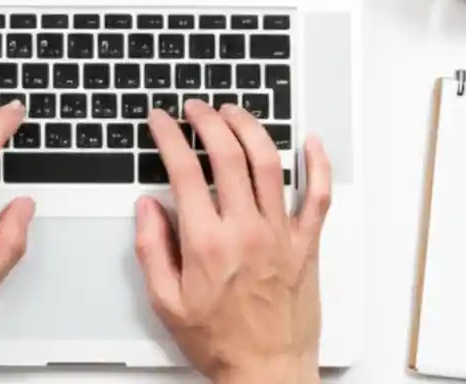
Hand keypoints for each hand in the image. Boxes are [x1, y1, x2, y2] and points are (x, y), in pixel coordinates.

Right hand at [135, 101, 331, 383]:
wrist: (267, 372)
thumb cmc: (219, 342)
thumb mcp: (166, 302)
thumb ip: (152, 249)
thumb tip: (147, 208)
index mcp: (207, 243)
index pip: (185, 171)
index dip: (170, 136)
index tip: (161, 121)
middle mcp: (246, 231)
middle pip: (228, 154)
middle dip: (207, 120)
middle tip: (195, 108)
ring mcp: (280, 234)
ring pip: (269, 163)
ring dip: (249, 128)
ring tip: (233, 112)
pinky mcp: (306, 244)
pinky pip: (318, 195)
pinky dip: (318, 164)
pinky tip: (311, 143)